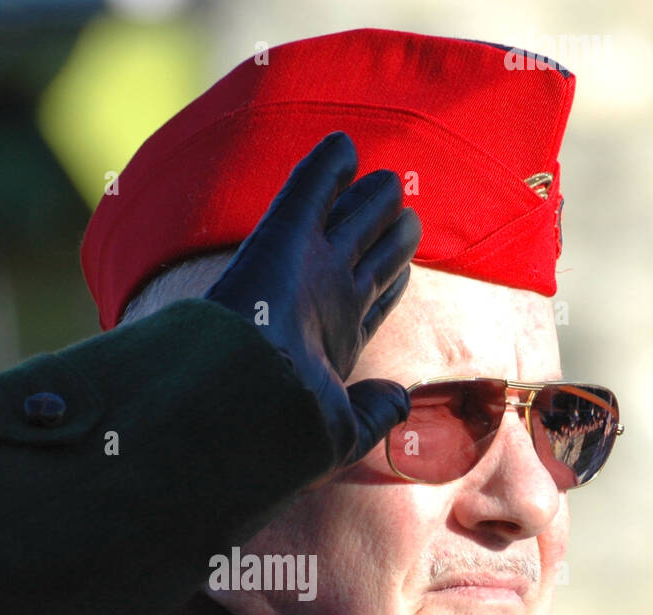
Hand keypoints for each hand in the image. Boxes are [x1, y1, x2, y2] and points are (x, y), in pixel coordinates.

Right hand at [204, 131, 421, 469]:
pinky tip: (344, 144)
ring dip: (372, 198)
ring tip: (390, 182)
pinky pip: (311, 187)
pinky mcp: (285, 233)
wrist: (246, 397)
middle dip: (387, 231)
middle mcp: (324, 297)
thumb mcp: (343, 432)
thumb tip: (400, 400)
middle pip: (366, 252)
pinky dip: (328, 164)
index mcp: (337, 338)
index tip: (405, 266)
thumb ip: (375, 414)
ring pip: (351, 216)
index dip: (390, 279)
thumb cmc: (290, 423)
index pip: (370, 300)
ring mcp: (307, 263)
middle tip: (406, 212)